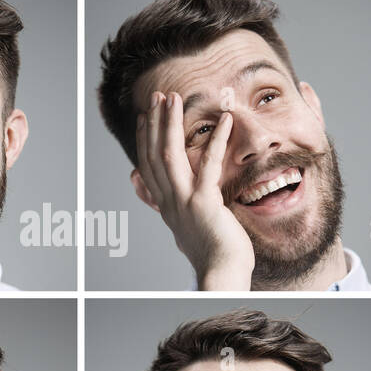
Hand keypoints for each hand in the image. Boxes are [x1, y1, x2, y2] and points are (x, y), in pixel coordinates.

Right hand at [136, 92, 254, 290]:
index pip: (148, 164)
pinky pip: (207, 165)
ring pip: (170, 155)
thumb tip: (164, 202)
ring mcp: (184, 201)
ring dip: (171, 124)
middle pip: (155, 154)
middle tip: (159, 97)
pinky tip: (225, 120)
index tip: (147, 116)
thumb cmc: (212, 253)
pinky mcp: (204, 203)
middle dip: (155, 123)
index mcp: (165, 204)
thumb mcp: (186, 228)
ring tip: (175, 99)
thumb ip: (175, 210)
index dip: (145, 138)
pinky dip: (216, 140)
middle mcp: (169, 200)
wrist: (221, 273)